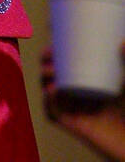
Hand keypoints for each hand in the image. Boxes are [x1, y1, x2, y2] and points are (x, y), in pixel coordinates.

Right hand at [41, 45, 124, 161]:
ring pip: (50, 92)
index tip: (53, 36)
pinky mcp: (72, 125)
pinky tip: (51, 91)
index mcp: (86, 82)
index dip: (54, 51)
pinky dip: (49, 102)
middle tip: (50, 54)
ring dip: (44, 79)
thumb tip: (122, 42)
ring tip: (51, 71)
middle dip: (46, 63)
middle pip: (53, 75)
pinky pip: (53, 114)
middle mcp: (77, 96)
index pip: (64, 63)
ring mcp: (74, 111)